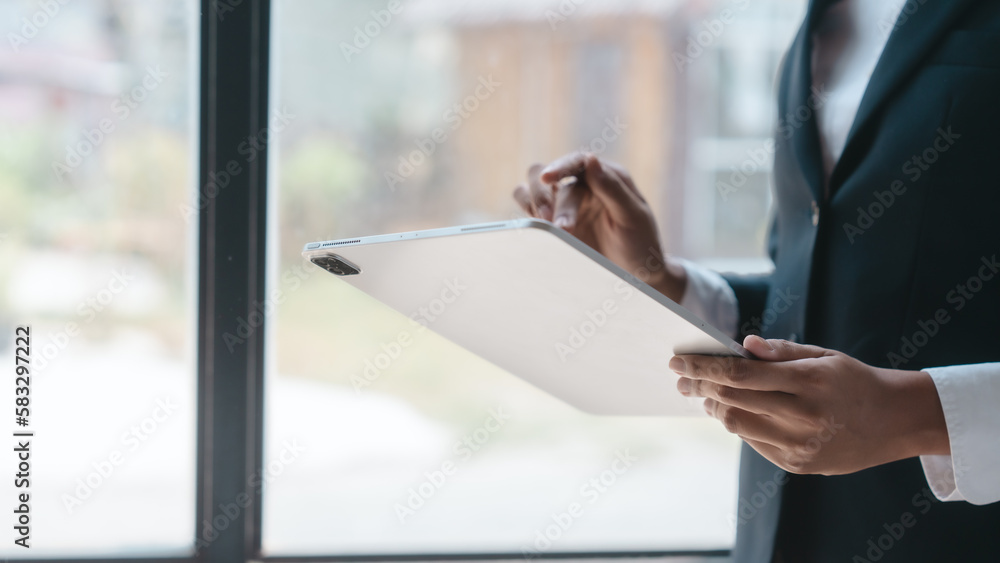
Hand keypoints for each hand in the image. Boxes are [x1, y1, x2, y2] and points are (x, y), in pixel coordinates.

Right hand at [512, 152, 686, 301]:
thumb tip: (590, 158)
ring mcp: (564, 203)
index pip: (577, 162)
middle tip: (555, 225)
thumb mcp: (633, 216)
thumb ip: (612, 188)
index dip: (559, 166)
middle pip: (546, 173)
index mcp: (604, 177)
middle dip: (544, 196)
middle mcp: (581, 185)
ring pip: (530, 187)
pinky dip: (526, 214)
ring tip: (546, 227)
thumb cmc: (640, 242)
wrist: (635, 274)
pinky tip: (537, 229)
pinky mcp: (552, 222)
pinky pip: (529, 209)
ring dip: (533, 203)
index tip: (548, 178)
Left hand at [670, 335, 949, 475]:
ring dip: (714, 407)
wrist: (894, 422)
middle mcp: (803, 415)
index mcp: (808, 381)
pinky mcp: (797, 464)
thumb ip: (781, 351)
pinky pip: (752, 442)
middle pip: (731, 399)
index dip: (703, 366)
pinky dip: (737, 423)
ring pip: (736, 424)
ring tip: (705, 394)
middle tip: (681, 377)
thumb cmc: (853, 380)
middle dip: (699, 386)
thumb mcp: (824, 356)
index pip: (739, 373)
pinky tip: (731, 410)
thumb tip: (742, 344)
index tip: (677, 360)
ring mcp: (799, 444)